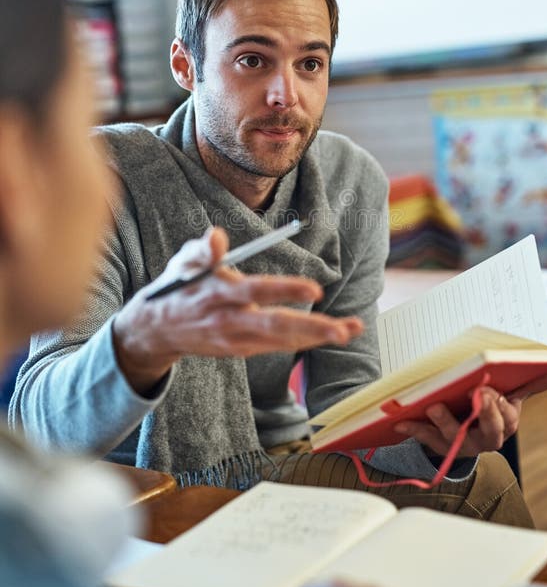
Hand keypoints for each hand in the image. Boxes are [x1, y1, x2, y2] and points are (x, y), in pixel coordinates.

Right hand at [113, 227, 363, 394]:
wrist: (155, 330)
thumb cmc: (178, 286)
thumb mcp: (182, 262)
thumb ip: (201, 250)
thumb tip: (215, 236)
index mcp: (217, 293)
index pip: (256, 292)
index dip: (286, 290)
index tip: (315, 288)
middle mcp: (228, 320)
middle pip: (274, 325)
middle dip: (311, 328)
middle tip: (342, 330)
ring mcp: (235, 339)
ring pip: (281, 340)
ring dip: (317, 336)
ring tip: (350, 330)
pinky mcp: (239, 350)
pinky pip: (276, 345)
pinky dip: (303, 341)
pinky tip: (329, 334)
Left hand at [393, 367, 546, 457]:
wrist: (464, 432)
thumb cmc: (489, 405)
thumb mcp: (510, 393)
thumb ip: (531, 382)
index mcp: (505, 423)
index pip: (505, 417)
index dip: (496, 406)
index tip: (486, 390)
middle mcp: (485, 438)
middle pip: (486, 431)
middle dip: (481, 415)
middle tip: (473, 397)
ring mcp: (461, 444)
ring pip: (453, 438)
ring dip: (443, 422)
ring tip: (432, 406)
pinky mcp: (439, 446)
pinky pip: (426, 439)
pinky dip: (414, 429)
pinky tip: (401, 420)